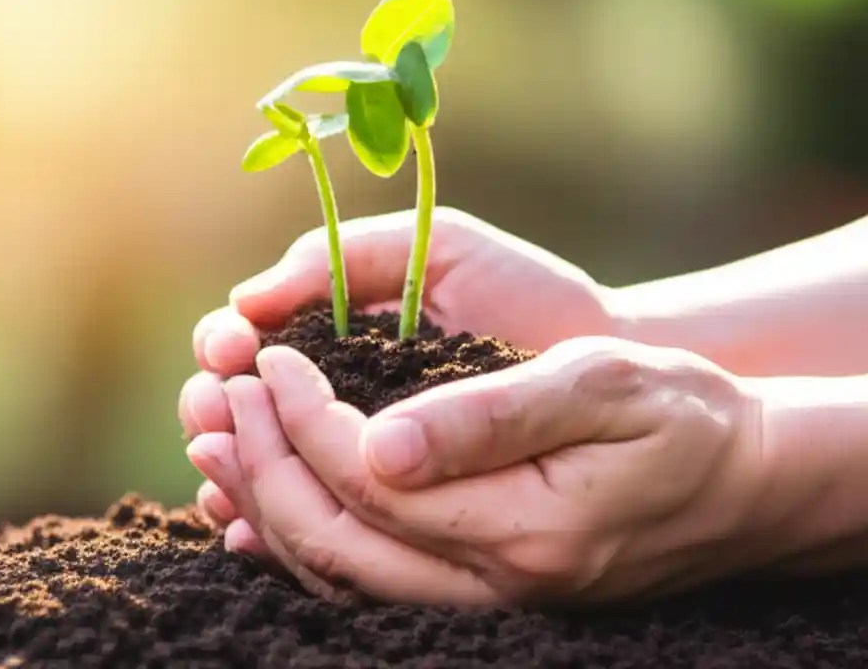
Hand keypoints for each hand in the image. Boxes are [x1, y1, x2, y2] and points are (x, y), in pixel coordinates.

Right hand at [182, 209, 615, 531]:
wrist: (602, 363)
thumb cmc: (520, 294)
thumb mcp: (433, 250)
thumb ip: (345, 258)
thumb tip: (248, 299)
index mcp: (325, 330)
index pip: (244, 342)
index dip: (224, 347)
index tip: (233, 351)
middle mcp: (325, 394)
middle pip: (236, 412)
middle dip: (213, 411)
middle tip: (214, 413)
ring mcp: (349, 456)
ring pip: (261, 473)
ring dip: (231, 472)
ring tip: (222, 475)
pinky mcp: (382, 511)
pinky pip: (311, 528)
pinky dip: (268, 531)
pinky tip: (248, 532)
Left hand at [189, 337, 766, 605]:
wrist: (737, 481)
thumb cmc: (679, 415)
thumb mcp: (600, 386)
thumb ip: (489, 415)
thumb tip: (377, 442)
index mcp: (521, 528)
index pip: (368, 480)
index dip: (301, 415)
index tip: (270, 355)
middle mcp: (491, 582)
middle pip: (332, 539)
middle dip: (260, 460)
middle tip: (223, 388)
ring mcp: (479, 597)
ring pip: (335, 571)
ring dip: (262, 502)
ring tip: (214, 436)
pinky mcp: (472, 589)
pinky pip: (359, 582)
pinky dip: (294, 540)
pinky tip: (251, 503)